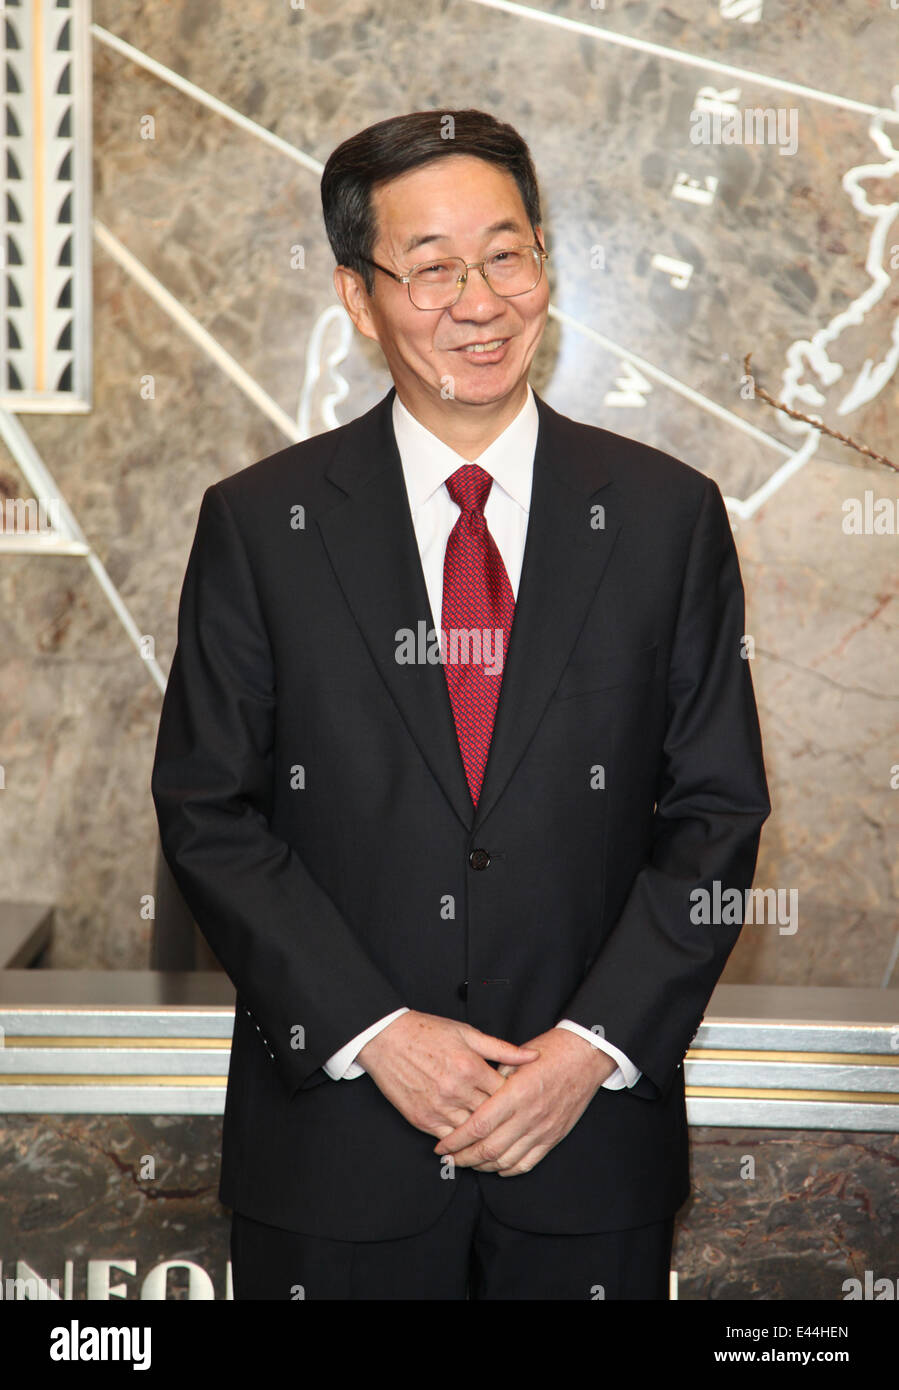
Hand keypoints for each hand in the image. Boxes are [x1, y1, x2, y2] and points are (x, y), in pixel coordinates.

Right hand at [357, 1010, 539, 1139]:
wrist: (386, 1039)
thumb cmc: (427, 1032)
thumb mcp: (467, 1033)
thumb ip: (502, 1048)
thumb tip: (533, 1056)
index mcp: (470, 1067)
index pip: (505, 1093)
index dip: (515, 1097)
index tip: (521, 1098)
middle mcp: (456, 1090)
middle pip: (491, 1115)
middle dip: (503, 1118)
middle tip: (514, 1120)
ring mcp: (438, 1108)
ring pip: (472, 1132)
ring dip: (484, 1133)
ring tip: (496, 1133)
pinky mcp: (422, 1119)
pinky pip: (449, 1139)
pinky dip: (461, 1140)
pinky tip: (470, 1139)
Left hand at [433, 1027, 616, 1176]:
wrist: (585, 1056)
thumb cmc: (550, 1051)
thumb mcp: (516, 1058)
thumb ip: (492, 1080)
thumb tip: (469, 1096)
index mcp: (516, 1094)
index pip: (478, 1126)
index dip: (456, 1140)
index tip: (441, 1146)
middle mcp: (529, 1116)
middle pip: (488, 1149)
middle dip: (463, 1158)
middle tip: (448, 1158)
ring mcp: (542, 1129)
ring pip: (505, 1161)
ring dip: (482, 1166)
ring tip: (468, 1162)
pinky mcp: (553, 1137)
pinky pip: (527, 1163)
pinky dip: (507, 1169)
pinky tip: (495, 1166)